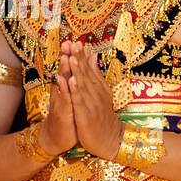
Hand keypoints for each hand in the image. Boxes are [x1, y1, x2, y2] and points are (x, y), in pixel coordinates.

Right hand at [38, 53, 77, 156]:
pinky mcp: (61, 113)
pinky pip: (63, 100)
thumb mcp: (72, 96)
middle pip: (63, 71)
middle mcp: (61, 92)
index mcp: (66, 88)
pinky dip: (64, 90)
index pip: (68, 69)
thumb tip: (81, 64)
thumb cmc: (66, 114)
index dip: (70, 55)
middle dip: (66, 57)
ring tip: (66, 57)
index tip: (74, 41)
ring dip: (63, 70)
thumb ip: (75, 79)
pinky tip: (65, 81)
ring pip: (61, 84)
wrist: (56, 137)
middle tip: (67, 43)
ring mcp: (60, 102)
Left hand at [63, 42, 122, 159]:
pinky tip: (70, 81)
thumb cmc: (103, 116)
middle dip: (78, 58)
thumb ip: (96, 74)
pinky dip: (75, 91)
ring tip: (71, 57)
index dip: (81, 55)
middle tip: (72, 43)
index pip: (89, 69)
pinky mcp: (86, 116)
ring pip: (82, 85)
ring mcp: (91, 104)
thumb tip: (92, 56)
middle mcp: (96, 93)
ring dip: (76, 71)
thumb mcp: (102, 92)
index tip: (76, 41)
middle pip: (85, 73)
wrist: (110, 139)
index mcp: (98, 87)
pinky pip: (79, 101)